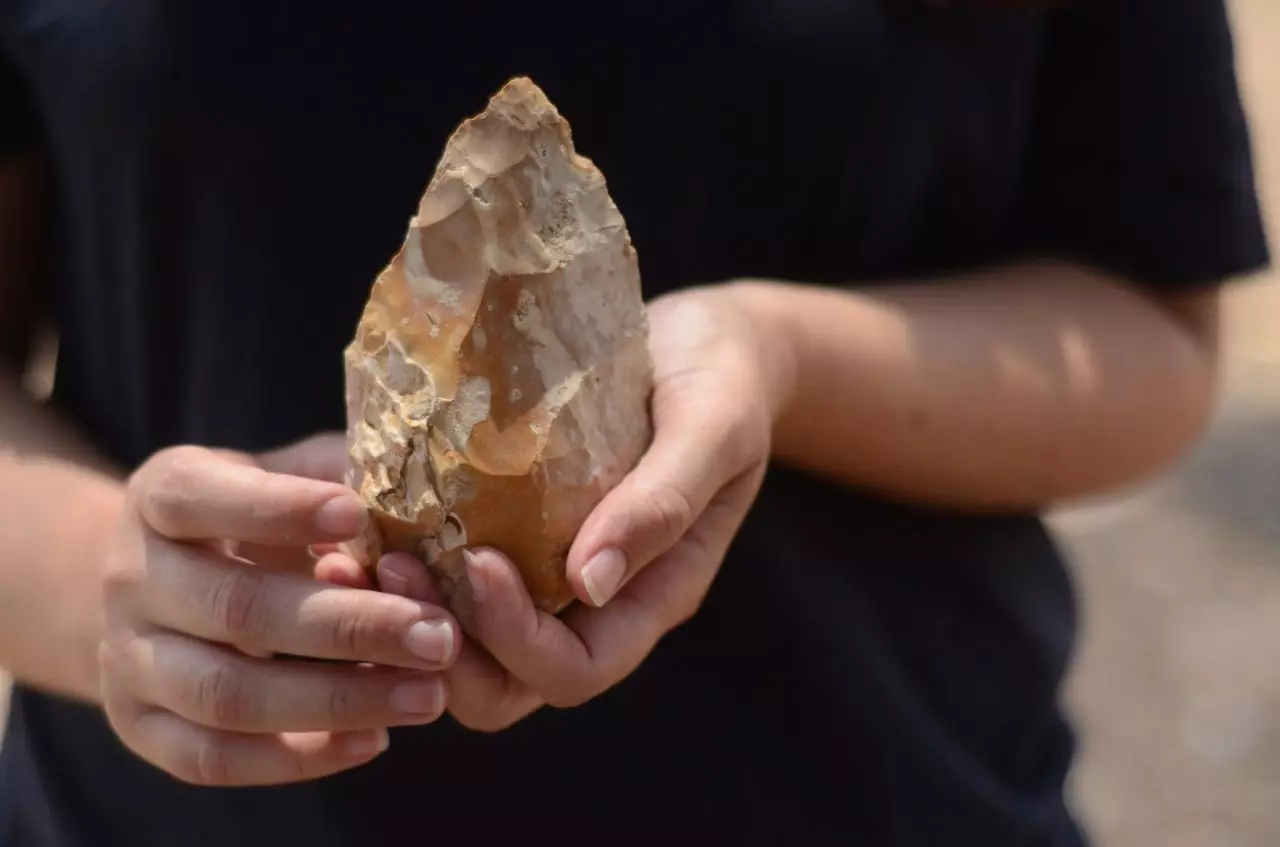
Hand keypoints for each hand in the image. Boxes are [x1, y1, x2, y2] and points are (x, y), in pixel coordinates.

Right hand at [97, 434, 461, 786]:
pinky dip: (298, 757)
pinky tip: (373, 740)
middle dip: (349, 626)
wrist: (159, 587)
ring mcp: (127, 659)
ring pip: (228, 695)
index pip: (201, 497)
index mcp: (160, 496)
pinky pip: (214, 758)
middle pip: (236, 608)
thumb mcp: (283, 473)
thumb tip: (419, 488)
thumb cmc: (252, 514)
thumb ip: (338, 473)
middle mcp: (131, 578)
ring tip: (427, 696)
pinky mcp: (140, 728)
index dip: (276, 508)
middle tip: (437, 635)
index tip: (357, 513)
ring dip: (338, 700)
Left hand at [374, 286, 786, 729]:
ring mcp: (545, 567)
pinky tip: (362, 515)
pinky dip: (401, 557)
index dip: (517, 639)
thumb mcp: (714, 428)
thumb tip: (590, 585)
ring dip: (409, 610)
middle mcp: (591, 600)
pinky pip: (448, 572)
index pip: (575, 669)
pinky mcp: (509, 524)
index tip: (480, 560)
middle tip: (393, 567)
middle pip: (505, 683)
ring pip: (464, 639)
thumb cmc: (722, 379)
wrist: (704, 339)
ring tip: (359, 550)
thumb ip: (664, 501)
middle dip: (443, 642)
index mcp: (649, 594)